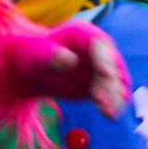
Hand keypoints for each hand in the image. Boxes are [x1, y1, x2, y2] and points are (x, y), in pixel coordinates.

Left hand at [7, 20, 130, 118]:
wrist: (30, 71)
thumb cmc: (32, 54)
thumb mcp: (37, 52)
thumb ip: (52, 54)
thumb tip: (70, 61)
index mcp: (83, 34)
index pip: (99, 45)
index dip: (105, 59)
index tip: (106, 74)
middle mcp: (98, 49)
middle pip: (113, 64)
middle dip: (110, 82)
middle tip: (100, 100)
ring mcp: (102, 67)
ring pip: (117, 81)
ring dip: (115, 96)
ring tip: (107, 112)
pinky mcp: (102, 84)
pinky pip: (113, 94)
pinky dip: (113, 104)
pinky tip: (109, 115)